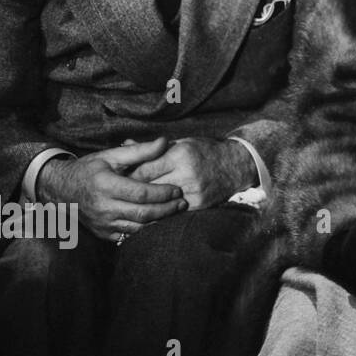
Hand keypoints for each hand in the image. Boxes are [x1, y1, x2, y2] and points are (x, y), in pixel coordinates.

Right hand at [37, 138, 185, 241]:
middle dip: (167, 209)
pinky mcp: (103, 233)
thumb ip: (139, 151)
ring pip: (138, 227)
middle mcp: (103, 207)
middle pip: (142, 213)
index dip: (162, 193)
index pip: (141, 193)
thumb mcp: (111, 155)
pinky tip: (159, 221)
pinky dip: (146, 230)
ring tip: (176, 211)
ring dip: (160, 221)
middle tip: (183, 203)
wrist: (61, 189)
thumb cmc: (89, 169)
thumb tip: (164, 142)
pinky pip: (129, 235)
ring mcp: (102, 223)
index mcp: (105, 185)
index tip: (178, 190)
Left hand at [128, 137, 255, 209]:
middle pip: (149, 187)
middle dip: (133, 192)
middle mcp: (187, 173)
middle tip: (119, 195)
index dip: (128, 177)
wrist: (236, 165)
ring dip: (144, 204)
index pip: (144, 170)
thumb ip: (153, 148)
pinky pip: (172, 212)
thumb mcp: (181, 143)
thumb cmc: (205, 151)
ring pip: (159, 202)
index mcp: (180, 155)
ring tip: (131, 205)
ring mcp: (194, 190)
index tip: (118, 181)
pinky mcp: (200, 204)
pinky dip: (160, 212)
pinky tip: (150, 212)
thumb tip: (124, 144)